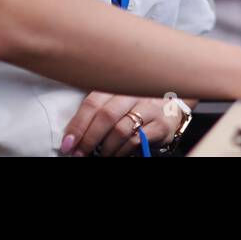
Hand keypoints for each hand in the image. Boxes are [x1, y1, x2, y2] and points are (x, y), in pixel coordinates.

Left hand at [60, 92, 185, 156]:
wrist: (172, 103)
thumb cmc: (137, 103)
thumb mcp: (118, 98)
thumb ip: (98, 109)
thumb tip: (72, 134)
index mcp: (118, 84)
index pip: (93, 103)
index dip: (78, 124)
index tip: (67, 143)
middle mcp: (135, 93)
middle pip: (106, 116)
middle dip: (89, 139)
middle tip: (79, 153)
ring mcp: (150, 108)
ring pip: (120, 130)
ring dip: (105, 148)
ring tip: (99, 155)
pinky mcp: (162, 124)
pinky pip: (136, 141)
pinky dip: (121, 152)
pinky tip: (116, 154)